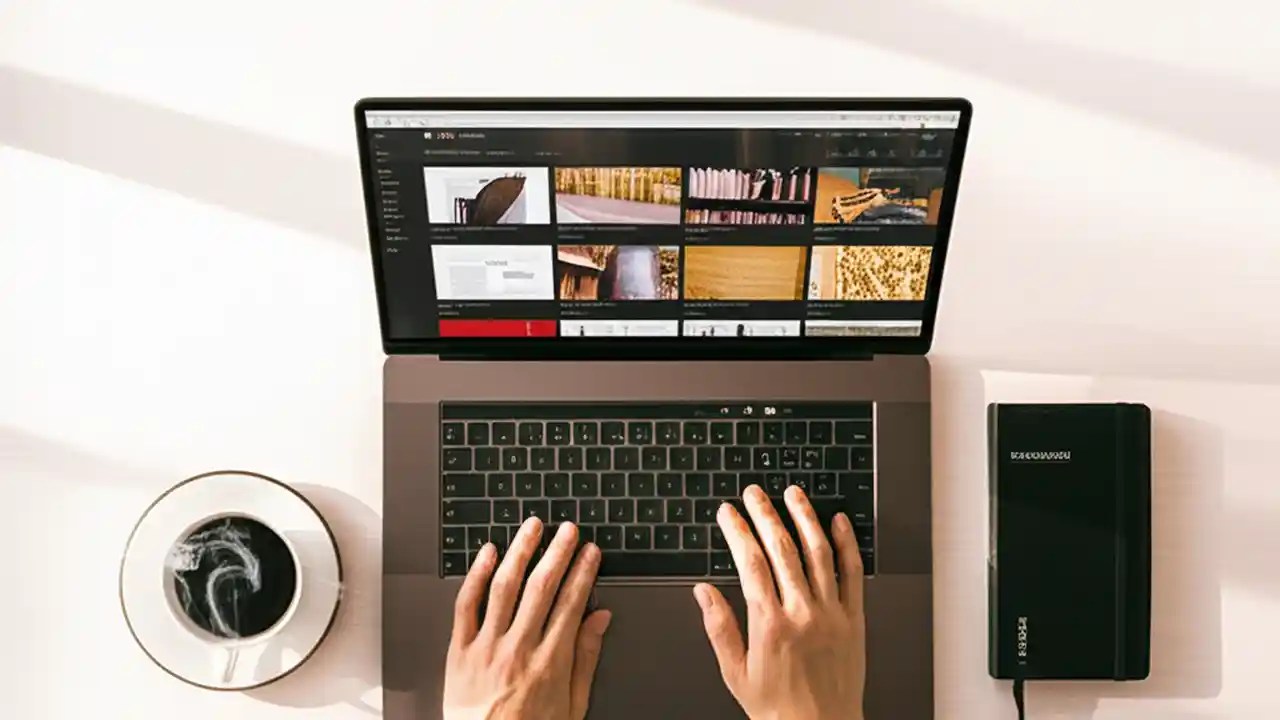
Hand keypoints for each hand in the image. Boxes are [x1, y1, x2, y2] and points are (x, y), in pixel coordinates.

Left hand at [443, 518, 611, 719]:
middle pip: (542, 588)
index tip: (590, 552)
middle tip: (568, 530)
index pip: (571, 603)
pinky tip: (487, 553)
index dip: (583, 572)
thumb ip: (586, 658)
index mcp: (550, 662)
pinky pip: (466, 605)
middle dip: (558, 553)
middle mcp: (518, 648)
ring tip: (532, 527)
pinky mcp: (459, 650)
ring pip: (504, 587)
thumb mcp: (572, 705)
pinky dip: (476, 575)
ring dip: (521, 552)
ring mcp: (486, 647)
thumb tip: (600, 620)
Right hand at [694, 485, 865, 719]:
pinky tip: (839, 522)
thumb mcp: (735, 672)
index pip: (751, 563)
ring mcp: (831, 614)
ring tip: (793, 494)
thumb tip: (703, 592)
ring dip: (805, 517)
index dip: (737, 531)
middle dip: (765, 515)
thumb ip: (719, 628)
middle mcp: (802, 614)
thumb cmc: (778, 708)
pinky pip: (853, 574)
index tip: (729, 513)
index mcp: (770, 625)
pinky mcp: (854, 620)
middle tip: (754, 493)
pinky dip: (847, 544)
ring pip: (818, 553)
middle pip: (782, 549)